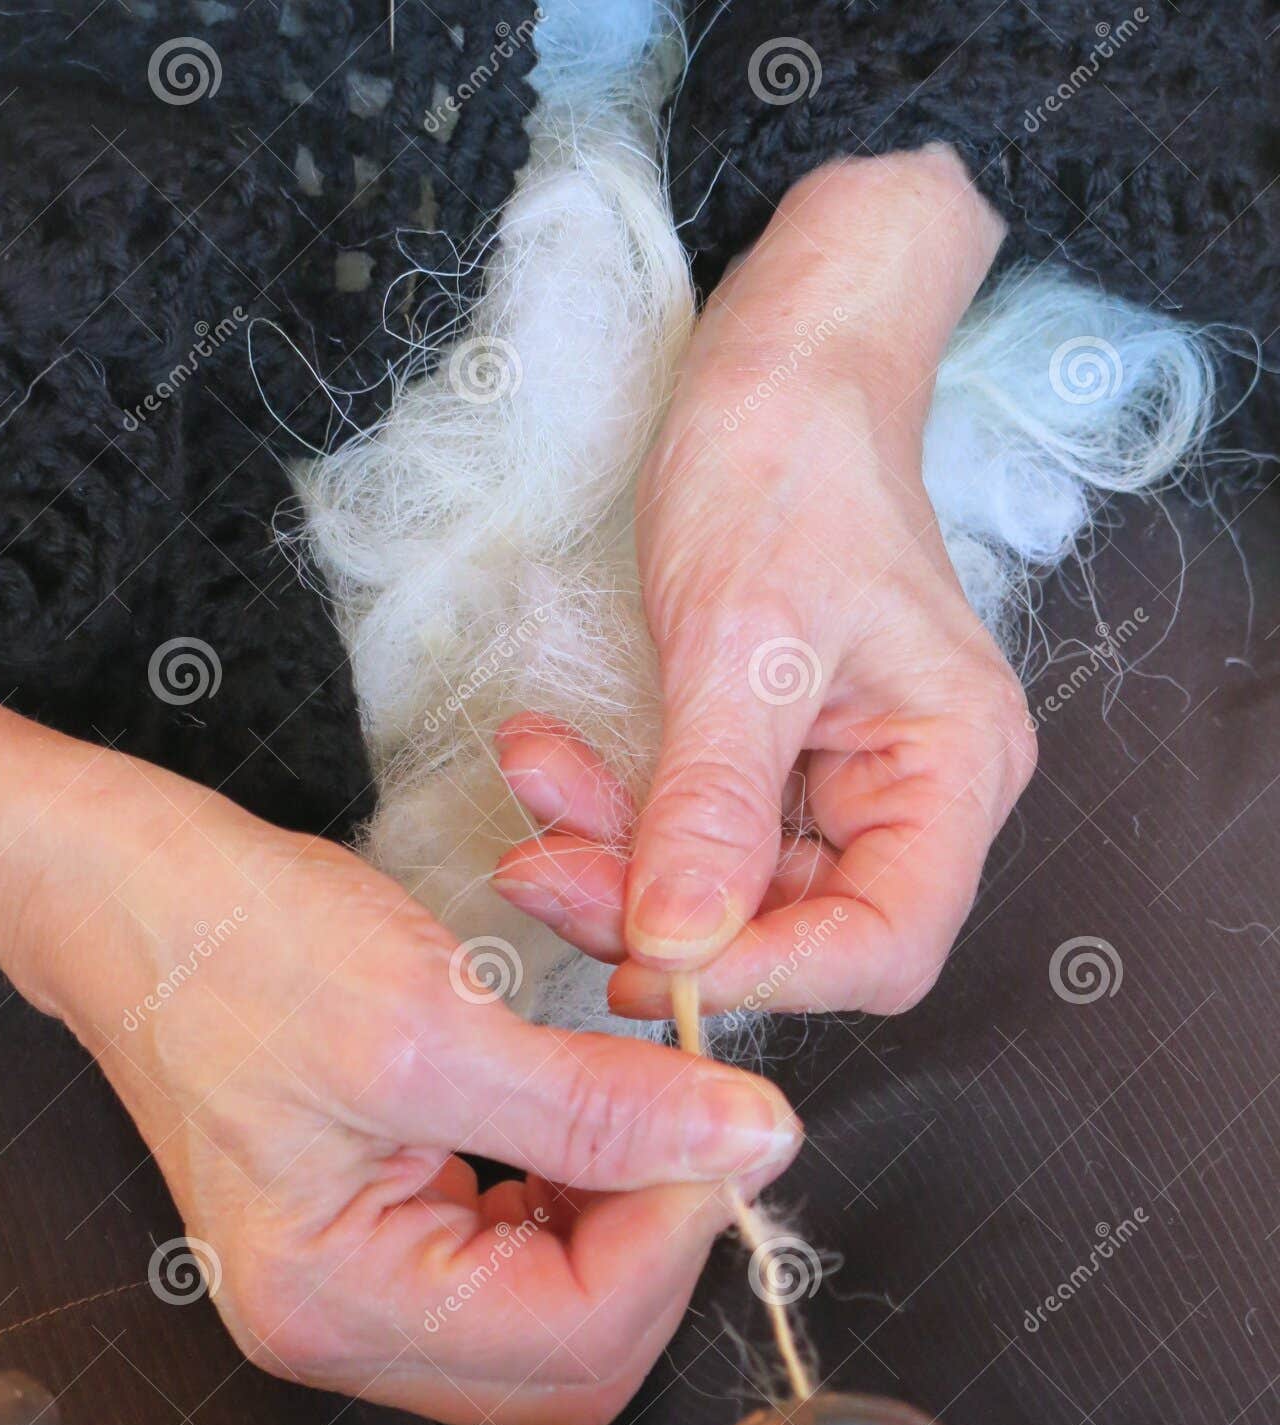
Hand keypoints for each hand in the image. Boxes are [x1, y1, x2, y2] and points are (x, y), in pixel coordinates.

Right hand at [0, 710, 798, 1424]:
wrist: (145, 901)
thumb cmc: (241, 947)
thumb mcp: (433, 1019)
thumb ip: (600, 1105)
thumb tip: (748, 1138)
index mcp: (338, 1297)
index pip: (574, 1335)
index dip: (675, 1231)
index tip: (723, 1124)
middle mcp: (345, 1322)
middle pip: (574, 1354)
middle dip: (657, 1241)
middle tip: (690, 1123)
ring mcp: (362, 1288)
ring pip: (561, 1317)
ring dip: (626, 1224)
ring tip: (640, 1114)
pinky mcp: (382, 1237)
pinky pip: (520, 1266)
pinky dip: (580, 1206)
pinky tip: (587, 1129)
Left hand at [493, 151, 1035, 1018]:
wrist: (779, 379)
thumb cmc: (788, 468)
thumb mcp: (740, 639)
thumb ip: (711, 804)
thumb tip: (677, 948)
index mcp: (954, 769)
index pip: (883, 944)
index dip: (768, 979)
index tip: (645, 972)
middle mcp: (913, 796)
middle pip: (794, 930)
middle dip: (659, 913)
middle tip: (547, 872)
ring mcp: (841, 786)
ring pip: (725, 893)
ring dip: (615, 861)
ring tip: (537, 792)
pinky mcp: (775, 770)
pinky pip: (692, 833)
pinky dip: (615, 814)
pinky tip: (551, 764)